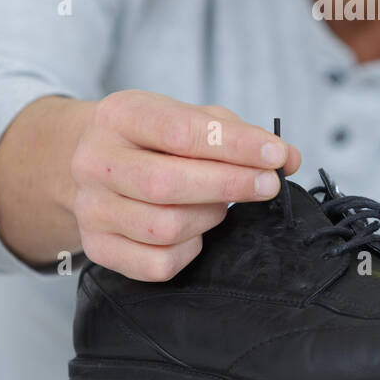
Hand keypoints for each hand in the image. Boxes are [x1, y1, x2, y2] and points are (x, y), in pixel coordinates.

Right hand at [69, 91, 300, 280]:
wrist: (98, 162)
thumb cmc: (155, 140)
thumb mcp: (192, 119)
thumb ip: (239, 134)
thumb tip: (288, 158)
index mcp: (119, 115)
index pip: (180, 131)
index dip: (235, 145)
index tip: (275, 155)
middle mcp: (95, 161)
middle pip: (167, 183)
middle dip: (229, 185)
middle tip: (267, 184)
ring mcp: (91, 208)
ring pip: (165, 227)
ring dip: (208, 216)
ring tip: (220, 204)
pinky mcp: (97, 247)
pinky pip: (157, 264)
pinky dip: (189, 250)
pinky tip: (195, 232)